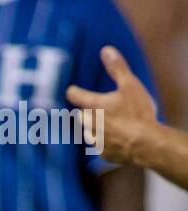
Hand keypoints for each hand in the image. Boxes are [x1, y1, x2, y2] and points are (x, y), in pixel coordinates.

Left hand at [67, 47, 157, 166]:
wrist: (145, 144)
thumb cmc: (137, 112)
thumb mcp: (130, 85)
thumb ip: (117, 68)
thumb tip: (106, 50)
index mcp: (95, 106)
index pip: (76, 96)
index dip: (74, 92)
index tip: (72, 90)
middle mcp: (90, 124)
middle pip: (82, 116)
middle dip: (87, 111)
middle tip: (96, 108)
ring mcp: (95, 141)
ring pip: (89, 132)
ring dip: (95, 127)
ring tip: (109, 124)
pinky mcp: (103, 154)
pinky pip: (99, 146)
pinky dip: (105, 142)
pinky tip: (116, 139)